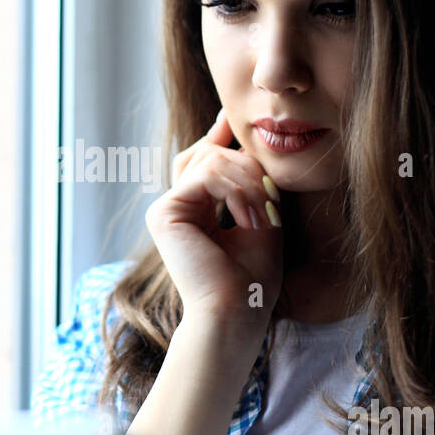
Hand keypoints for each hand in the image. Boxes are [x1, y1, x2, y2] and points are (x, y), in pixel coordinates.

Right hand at [145, 109, 283, 331]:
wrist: (237, 311)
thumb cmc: (252, 276)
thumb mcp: (258, 214)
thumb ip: (246, 177)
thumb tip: (229, 125)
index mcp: (195, 208)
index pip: (205, 158)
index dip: (221, 137)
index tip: (237, 122)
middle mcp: (176, 206)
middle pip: (210, 153)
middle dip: (248, 167)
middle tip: (271, 199)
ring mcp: (166, 208)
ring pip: (211, 159)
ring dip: (247, 182)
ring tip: (262, 215)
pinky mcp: (163, 212)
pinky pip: (204, 175)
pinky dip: (235, 190)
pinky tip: (247, 217)